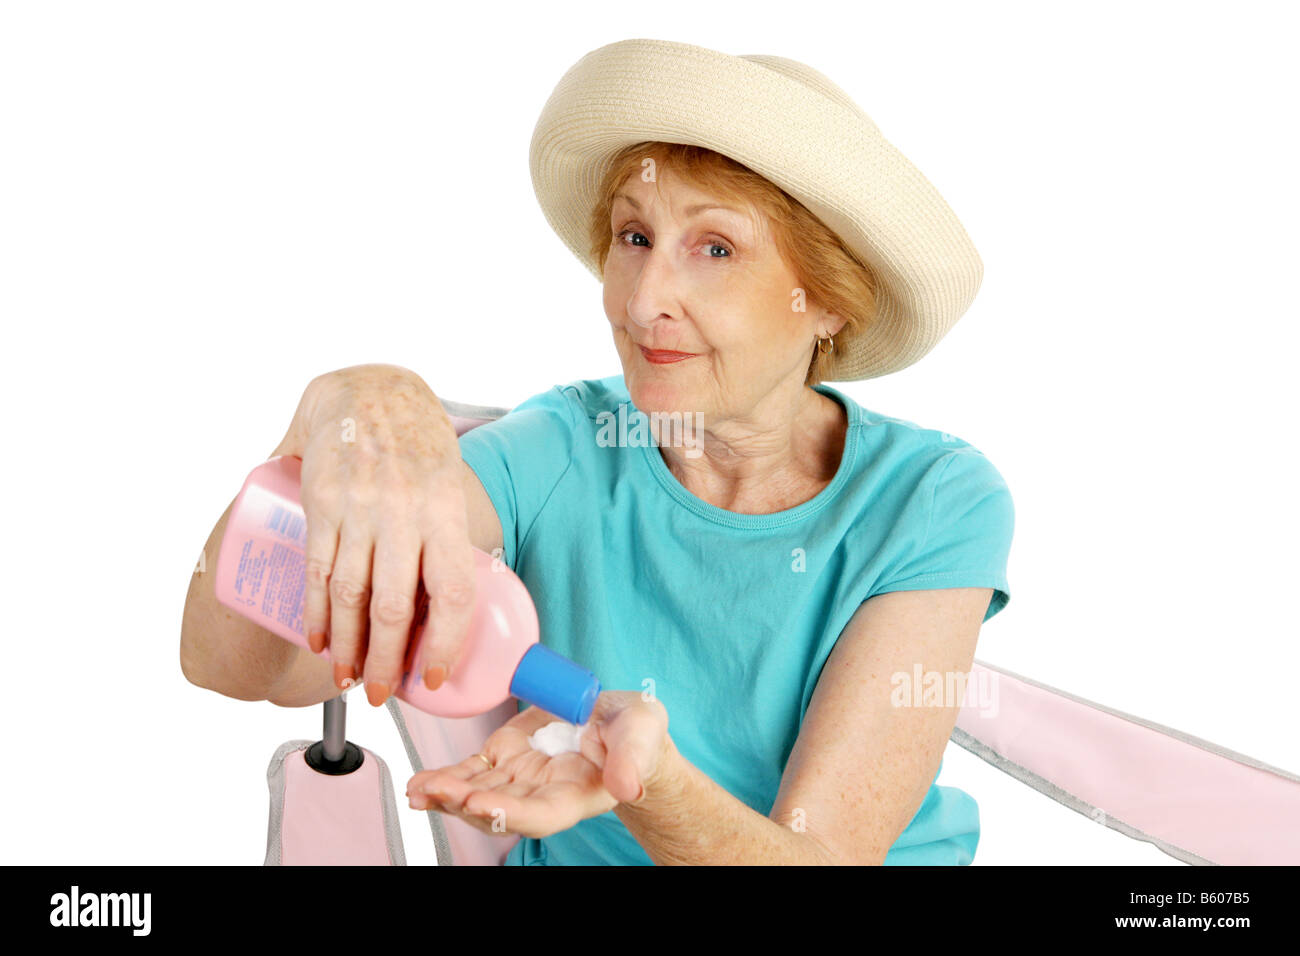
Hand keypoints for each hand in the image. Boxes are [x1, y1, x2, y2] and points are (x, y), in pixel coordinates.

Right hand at [273, 364, 475, 704]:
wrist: (367, 389)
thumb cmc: (418, 444)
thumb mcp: (449, 485)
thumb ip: (447, 539)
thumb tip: (452, 603)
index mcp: (444, 511)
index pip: (451, 590)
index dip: (443, 641)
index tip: (433, 675)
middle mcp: (402, 513)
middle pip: (392, 605)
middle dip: (384, 661)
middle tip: (380, 694)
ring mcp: (358, 510)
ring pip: (350, 595)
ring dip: (345, 647)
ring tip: (346, 679)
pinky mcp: (320, 503)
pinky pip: (317, 569)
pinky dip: (315, 613)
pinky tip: (317, 641)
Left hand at [406, 691, 671, 838]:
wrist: (617, 719)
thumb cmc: (635, 730)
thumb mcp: (642, 733)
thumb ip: (632, 759)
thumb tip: (628, 788)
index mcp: (577, 793)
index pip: (541, 814)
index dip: (510, 814)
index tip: (482, 804)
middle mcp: (543, 794)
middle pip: (500, 810)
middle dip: (466, 802)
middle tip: (439, 790)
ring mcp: (520, 778)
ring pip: (478, 793)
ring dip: (447, 794)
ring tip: (420, 789)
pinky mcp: (504, 758)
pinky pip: (470, 773)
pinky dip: (443, 778)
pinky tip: (419, 783)